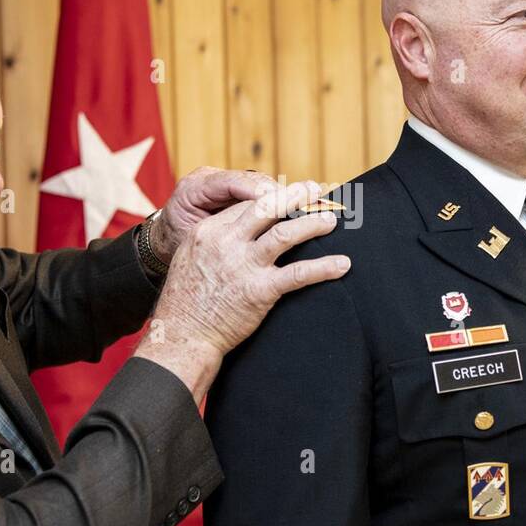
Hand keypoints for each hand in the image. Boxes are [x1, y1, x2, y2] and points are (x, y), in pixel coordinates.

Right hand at [135, 179, 349, 402]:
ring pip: (286, 234)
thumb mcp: (191, 258)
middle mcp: (227, 243)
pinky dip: (324, 268)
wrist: (183, 335)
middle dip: (295, 195)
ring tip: (331, 221)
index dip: (271, 198)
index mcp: (209, 231)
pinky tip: (342, 265)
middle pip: (266, 207)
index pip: (246, 204)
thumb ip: (215, 240)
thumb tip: (240, 229)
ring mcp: (244, 266)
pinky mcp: (260, 291)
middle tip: (315, 189)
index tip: (289, 196)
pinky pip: (298, 274)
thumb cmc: (186, 301)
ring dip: (313, 224)